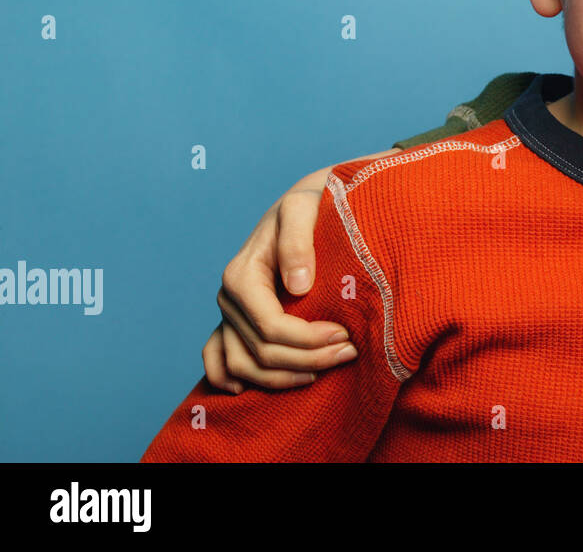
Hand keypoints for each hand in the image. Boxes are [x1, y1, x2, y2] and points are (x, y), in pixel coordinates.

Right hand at [201, 148, 398, 392]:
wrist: (306, 206)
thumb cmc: (310, 205)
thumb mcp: (304, 208)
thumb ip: (298, 241)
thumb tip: (297, 286)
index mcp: (242, 275)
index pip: (270, 325)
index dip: (306, 340)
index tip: (345, 337)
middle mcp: (230, 298)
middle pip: (261, 351)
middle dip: (307, 359)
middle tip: (350, 353)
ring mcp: (229, 314)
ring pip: (243, 365)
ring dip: (280, 378)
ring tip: (322, 372)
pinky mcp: (235, 322)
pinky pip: (219, 360)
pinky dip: (230, 379)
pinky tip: (249, 391)